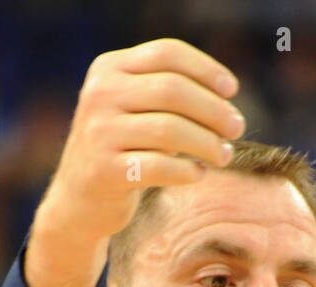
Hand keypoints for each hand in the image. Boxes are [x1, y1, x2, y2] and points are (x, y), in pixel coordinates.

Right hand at [26, 37, 244, 286]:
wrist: (78, 202)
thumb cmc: (122, 150)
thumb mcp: (134, 109)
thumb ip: (167, 92)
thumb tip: (225, 95)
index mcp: (108, 69)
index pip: (167, 54)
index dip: (206, 69)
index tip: (232, 90)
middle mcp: (100, 95)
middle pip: (173, 90)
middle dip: (213, 110)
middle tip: (236, 128)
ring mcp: (99, 133)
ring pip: (170, 130)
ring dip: (207, 143)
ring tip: (224, 155)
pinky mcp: (104, 171)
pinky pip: (161, 167)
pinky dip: (187, 171)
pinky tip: (198, 174)